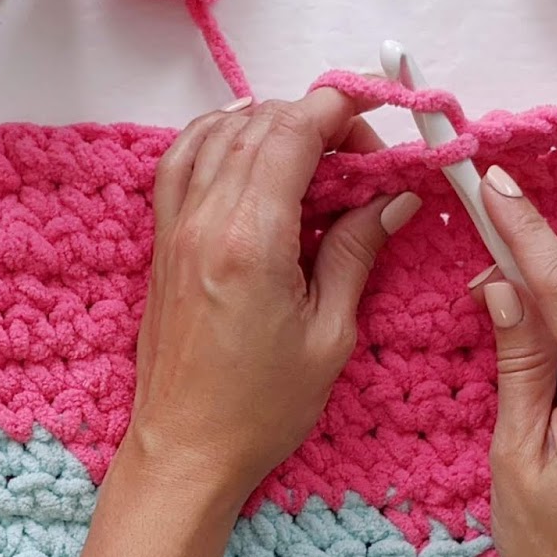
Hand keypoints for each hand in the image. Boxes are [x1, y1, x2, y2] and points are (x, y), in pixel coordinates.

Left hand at [120, 90, 420, 511]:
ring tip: (315, 151)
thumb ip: (356, 251)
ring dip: (270, 124)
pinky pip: (181, 162)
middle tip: (363, 155)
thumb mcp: (329, 334)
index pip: (293, 131)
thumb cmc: (257, 409)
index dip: (340, 108)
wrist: (184, 449)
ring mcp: (176, 229)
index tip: (378, 113)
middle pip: (261, 125)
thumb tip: (392, 198)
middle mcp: (204, 221)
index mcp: (250, 240)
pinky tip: (244, 142)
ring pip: (218, 134)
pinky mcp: (163, 244)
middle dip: (317, 119)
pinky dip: (215, 137)